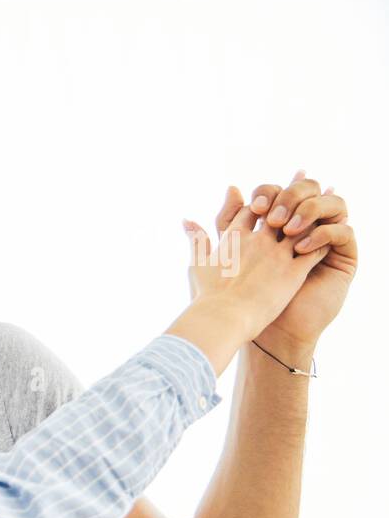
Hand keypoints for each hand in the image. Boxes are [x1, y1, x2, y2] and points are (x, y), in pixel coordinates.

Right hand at [172, 199, 330, 373]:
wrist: (221, 319)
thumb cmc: (206, 296)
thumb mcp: (197, 264)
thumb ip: (197, 240)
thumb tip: (186, 220)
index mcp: (235, 237)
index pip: (252, 208)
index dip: (262, 203)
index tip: (271, 203)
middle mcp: (258, 240)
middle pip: (281, 209)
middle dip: (292, 203)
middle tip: (304, 198)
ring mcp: (277, 255)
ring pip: (303, 225)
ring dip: (312, 221)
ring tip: (322, 219)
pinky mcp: (293, 272)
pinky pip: (317, 249)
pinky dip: (324, 242)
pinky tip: (330, 242)